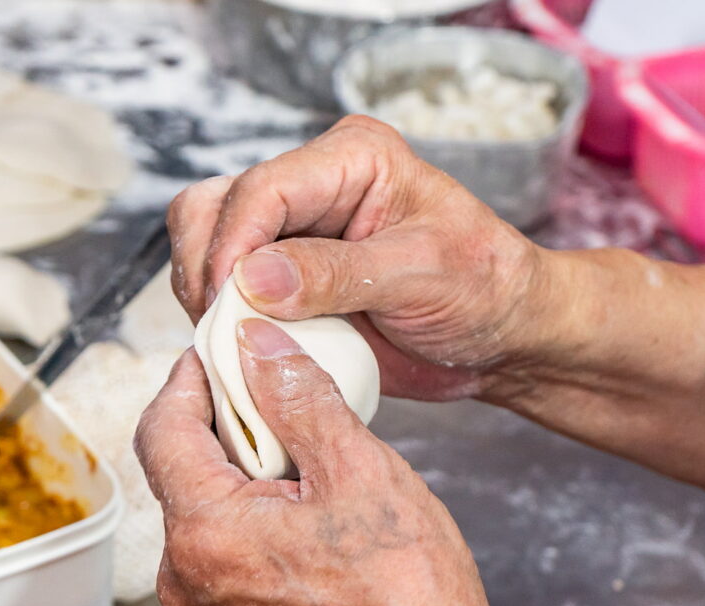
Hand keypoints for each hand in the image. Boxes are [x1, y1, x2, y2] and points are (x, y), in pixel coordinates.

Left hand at [135, 318, 537, 605]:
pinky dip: (252, 500)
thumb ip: (299, 397)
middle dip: (225, 416)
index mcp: (207, 533)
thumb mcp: (359, 472)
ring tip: (304, 447)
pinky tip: (305, 494)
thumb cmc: (407, 603)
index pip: (161, 427)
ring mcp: (209, 597)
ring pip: (204, 497)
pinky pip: (223, 534)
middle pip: (179, 461)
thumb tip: (259, 346)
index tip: (221, 349)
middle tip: (277, 388)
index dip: (190, 375)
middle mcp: (190, 571)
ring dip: (243, 459)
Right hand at [167, 115, 547, 401]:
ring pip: (202, 245)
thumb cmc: (487, 289)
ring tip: (241, 340)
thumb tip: (253, 279)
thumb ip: (337, 274)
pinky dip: (221, 319)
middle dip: (209, 270)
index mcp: (353, 159)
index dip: (234, 246)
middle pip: (213, 209)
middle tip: (231, 327)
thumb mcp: (423, 275)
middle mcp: (313, 186)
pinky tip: (248, 346)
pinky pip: (221, 290)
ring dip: (206, 296)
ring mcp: (291, 233)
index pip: (262, 189)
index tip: (230, 302)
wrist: (502, 337)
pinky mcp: (280, 277)